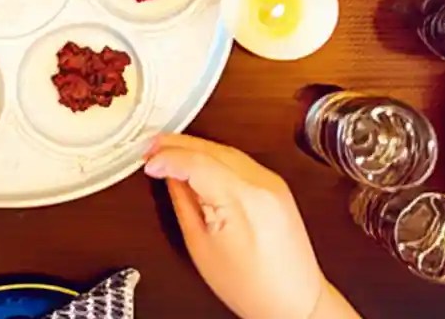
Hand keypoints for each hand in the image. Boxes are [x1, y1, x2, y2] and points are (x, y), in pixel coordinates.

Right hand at [144, 134, 325, 318]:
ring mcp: (272, 182)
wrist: (294, 299)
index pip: (196, 162)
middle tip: (151, 147)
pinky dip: (214, 156)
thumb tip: (170, 176)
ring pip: (225, 150)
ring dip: (195, 147)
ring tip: (169, 151)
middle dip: (177, 144)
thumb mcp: (201, 246)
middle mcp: (262, 184)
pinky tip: (198, 161)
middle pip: (211, 149)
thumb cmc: (252, 286)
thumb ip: (184, 203)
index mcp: (242, 200)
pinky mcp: (276, 186)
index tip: (149, 162)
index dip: (167, 157)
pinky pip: (239, 160)